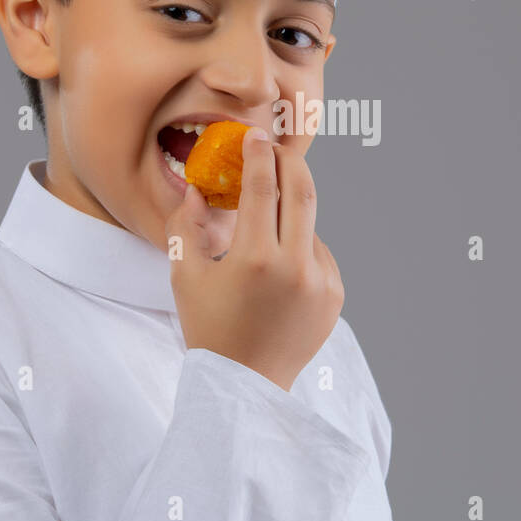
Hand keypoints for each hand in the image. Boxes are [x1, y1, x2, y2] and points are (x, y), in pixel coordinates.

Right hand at [165, 127, 343, 391]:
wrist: (244, 384)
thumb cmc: (208, 328)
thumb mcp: (185, 276)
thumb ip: (186, 225)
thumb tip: (199, 189)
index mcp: (255, 260)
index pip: (262, 188)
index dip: (259, 155)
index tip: (256, 136)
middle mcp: (296, 268)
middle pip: (302, 191)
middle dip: (289, 163)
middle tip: (275, 151)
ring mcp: (321, 282)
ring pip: (310, 224)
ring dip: (289, 213)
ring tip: (263, 228)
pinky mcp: (335, 295)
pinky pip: (319, 254)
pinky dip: (300, 247)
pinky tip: (277, 267)